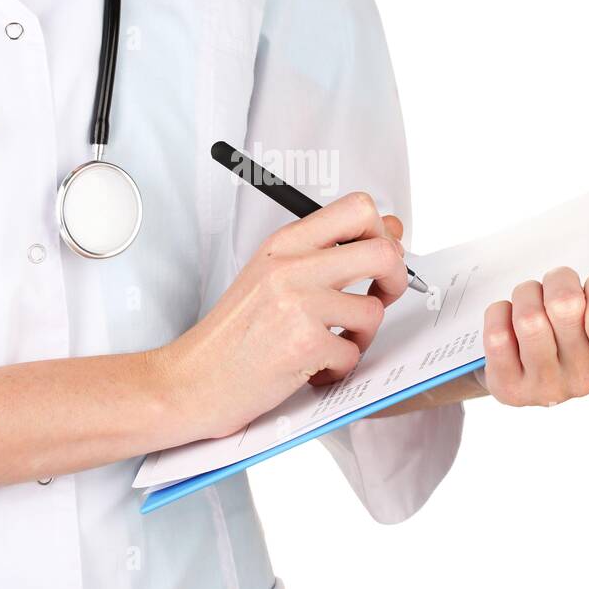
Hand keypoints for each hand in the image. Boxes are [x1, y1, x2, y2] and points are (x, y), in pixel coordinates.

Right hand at [156, 192, 407, 440]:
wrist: (192, 379)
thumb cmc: (234, 333)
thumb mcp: (274, 275)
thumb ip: (328, 252)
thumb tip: (393, 230)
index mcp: (286, 243)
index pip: (357, 209)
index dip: (382, 233)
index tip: (375, 260)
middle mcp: (291, 266)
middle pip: (382, 252)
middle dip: (396, 280)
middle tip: (380, 298)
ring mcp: (298, 303)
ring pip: (373, 311)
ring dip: (360, 338)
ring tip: (329, 345)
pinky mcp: (304, 343)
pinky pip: (352, 354)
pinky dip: (337, 369)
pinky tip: (310, 368)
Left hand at [480, 268, 588, 406]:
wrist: (521, 373)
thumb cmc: (569, 337)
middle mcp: (583, 378)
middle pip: (564, 306)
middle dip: (556, 280)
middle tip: (553, 285)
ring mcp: (544, 386)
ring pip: (530, 318)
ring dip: (526, 294)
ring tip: (529, 298)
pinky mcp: (508, 388)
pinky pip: (498, 334)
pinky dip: (499, 312)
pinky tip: (507, 317)